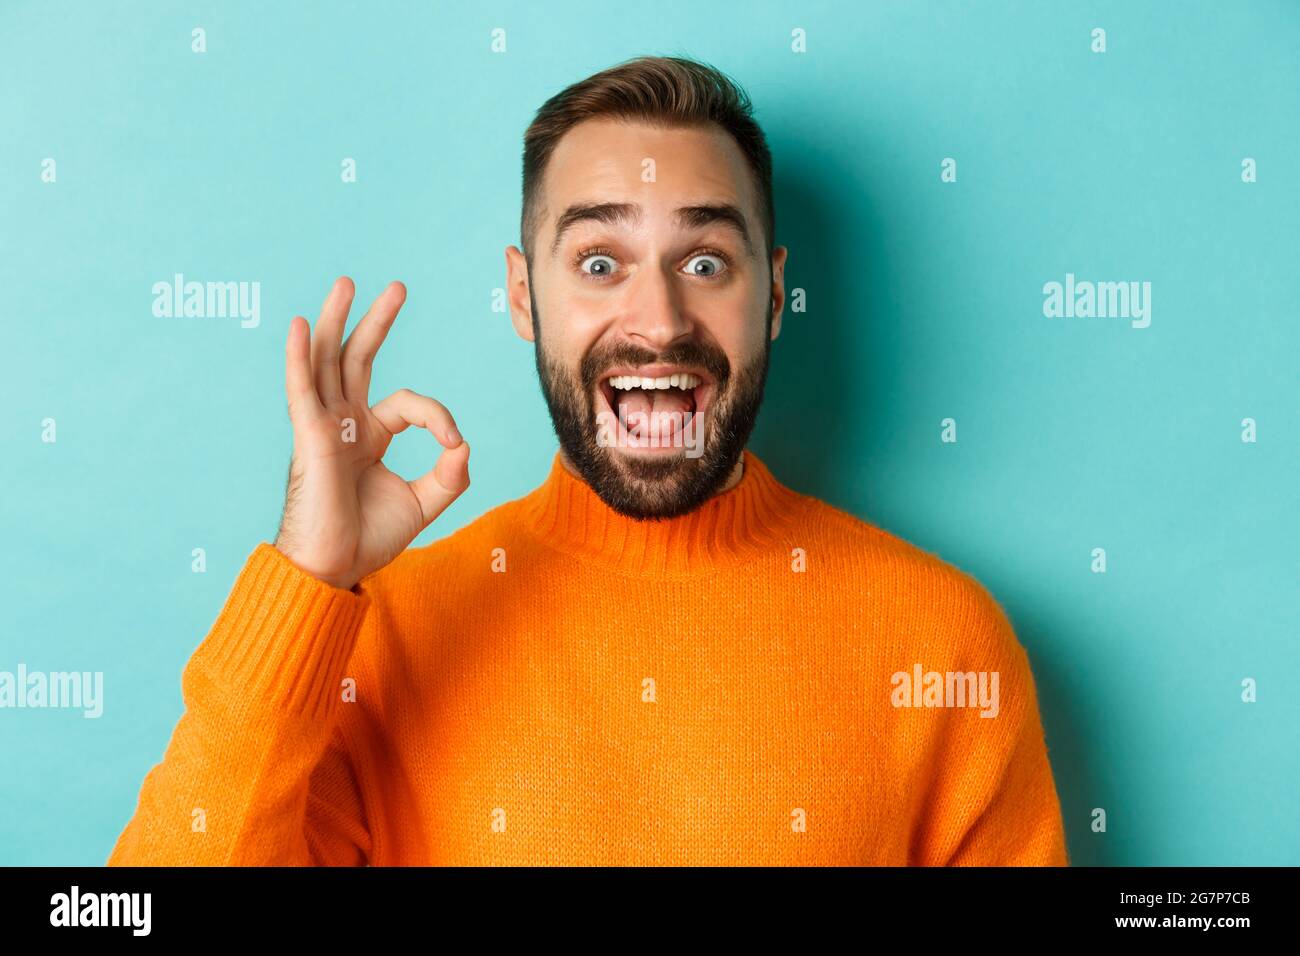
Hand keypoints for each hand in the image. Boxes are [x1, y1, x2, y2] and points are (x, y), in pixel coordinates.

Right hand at [273, 277, 469, 589]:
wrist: (333, 569)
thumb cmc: (366, 539)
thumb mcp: (423, 504)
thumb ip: (449, 475)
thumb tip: (463, 444)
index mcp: (368, 436)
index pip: (408, 403)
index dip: (438, 417)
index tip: (454, 446)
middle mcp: (343, 424)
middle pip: (357, 360)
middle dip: (377, 322)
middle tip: (397, 287)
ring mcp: (323, 428)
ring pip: (327, 362)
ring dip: (337, 321)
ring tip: (347, 282)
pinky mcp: (309, 438)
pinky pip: (300, 390)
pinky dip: (297, 357)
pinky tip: (296, 325)